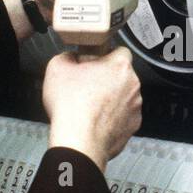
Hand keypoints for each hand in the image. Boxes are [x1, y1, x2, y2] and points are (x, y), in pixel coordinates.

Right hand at [42, 46, 140, 171]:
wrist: (79, 141)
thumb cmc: (71, 105)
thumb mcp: (57, 67)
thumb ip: (69, 56)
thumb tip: (73, 58)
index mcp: (119, 65)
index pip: (119, 51)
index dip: (104, 56)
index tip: (92, 64)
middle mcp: (133, 85)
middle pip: (121, 75)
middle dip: (106, 78)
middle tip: (87, 86)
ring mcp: (135, 106)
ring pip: (124, 96)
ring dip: (110, 98)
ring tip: (89, 107)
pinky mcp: (133, 125)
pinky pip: (123, 116)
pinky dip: (112, 117)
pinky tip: (96, 120)